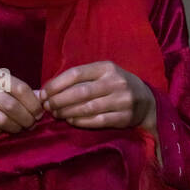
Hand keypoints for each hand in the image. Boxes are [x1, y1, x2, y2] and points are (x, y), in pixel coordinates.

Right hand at [0, 68, 42, 138]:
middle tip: (30, 125)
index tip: (38, 114)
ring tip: (17, 129)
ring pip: (0, 120)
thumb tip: (42, 97)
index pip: (20, 88)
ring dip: (13, 128)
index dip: (33, 104)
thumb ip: (18, 90)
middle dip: (26, 119)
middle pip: (11, 107)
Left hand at [40, 62, 156, 131]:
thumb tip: (47, 89)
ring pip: (88, 108)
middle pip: (81, 92)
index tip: (43, 93)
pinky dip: (81, 121)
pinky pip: (98, 121)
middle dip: (59, 100)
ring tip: (55, 114)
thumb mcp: (102, 74)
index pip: (76, 73)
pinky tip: (71, 120)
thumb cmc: (115, 86)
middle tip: (46, 106)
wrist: (146, 101)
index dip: (57, 84)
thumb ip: (80, 79)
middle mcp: (115, 82)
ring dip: (67, 112)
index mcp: (106, 68)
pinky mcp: (125, 117)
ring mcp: (122, 100)